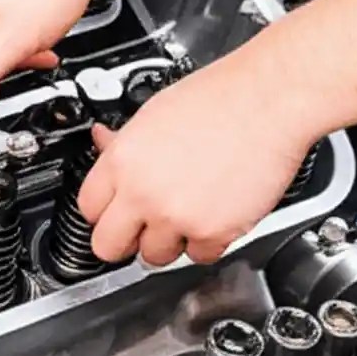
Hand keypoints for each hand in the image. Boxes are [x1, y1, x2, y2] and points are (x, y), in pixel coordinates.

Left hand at [77, 52, 319, 264]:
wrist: (268, 100)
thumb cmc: (219, 98)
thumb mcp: (154, 112)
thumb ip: (125, 141)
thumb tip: (103, 142)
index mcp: (122, 160)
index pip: (88, 208)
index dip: (103, 212)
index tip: (115, 212)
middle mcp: (143, 192)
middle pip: (107, 246)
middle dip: (125, 240)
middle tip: (142, 228)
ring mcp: (176, 216)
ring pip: (154, 257)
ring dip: (169, 241)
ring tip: (188, 211)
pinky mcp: (213, 232)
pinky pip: (199, 256)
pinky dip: (208, 242)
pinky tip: (215, 213)